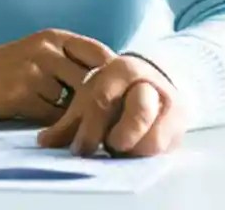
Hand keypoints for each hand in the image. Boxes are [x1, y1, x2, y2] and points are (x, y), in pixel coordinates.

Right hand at [0, 29, 114, 123]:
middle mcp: (46, 50)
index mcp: (55, 37)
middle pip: (92, 78)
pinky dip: (60, 125)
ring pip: (75, 100)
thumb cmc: (11, 69)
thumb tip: (112, 83)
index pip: (99, 52)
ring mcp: (34, 72)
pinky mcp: (22, 95)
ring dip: (81, 116)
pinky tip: (56, 127)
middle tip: (112, 116)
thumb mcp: (42, 52)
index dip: (115, 74)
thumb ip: (72, 61)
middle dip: (104, 100)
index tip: (123, 92)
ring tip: (83, 124)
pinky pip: (55, 116)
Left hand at [37, 54, 187, 156]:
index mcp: (122, 69)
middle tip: (108, 147)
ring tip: (119, 150)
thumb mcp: (91, 97)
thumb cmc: (114, 92)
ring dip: (134, 150)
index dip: (89, 129)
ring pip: (155, 137)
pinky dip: (146, 155)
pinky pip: (165, 148)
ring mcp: (169, 103)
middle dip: (119, 137)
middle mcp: (149, 82)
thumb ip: (69, 120)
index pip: (103, 99)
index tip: (79, 149)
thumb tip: (44, 142)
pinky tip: (133, 152)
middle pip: (138, 113)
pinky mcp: (181, 123)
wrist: (154, 81)